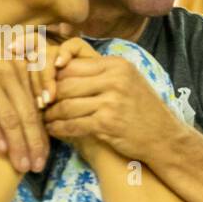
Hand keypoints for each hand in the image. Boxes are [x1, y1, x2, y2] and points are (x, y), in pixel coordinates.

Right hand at [0, 13, 50, 172]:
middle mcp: (10, 72)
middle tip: (38, 167)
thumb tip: (28, 119)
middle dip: (34, 144)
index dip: (42, 135)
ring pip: (8, 117)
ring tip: (22, 165)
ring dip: (16, 144)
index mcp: (22, 69)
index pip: (36, 109)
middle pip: (27, 115)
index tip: (45, 156)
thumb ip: (15, 87)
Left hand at [42, 39, 180, 162]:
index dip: (52, 75)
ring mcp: (111, 101)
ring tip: (43, 119)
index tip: (42, 86)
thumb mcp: (127, 82)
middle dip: (47, 95)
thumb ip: (99, 74)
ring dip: (50, 114)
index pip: (72, 64)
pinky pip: (72, 124)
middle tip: (38, 105)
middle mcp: (114, 79)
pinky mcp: (107, 123)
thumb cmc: (143, 111)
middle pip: (65, 83)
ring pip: (65, 104)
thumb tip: (61, 68)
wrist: (164, 138)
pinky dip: (59, 128)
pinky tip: (53, 131)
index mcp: (116, 65)